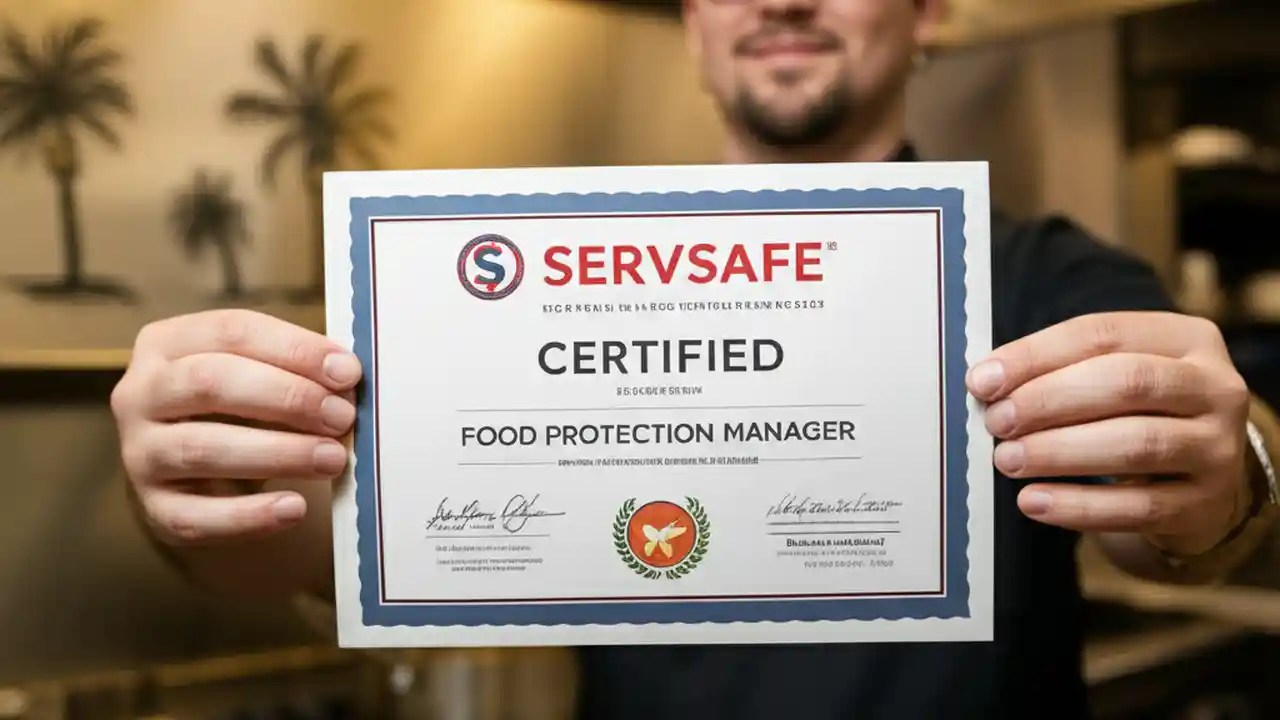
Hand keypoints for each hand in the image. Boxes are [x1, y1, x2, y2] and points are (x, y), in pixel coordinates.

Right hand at [111, 309, 361, 546]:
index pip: (231, 332)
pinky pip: (197, 516)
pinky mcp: (154, 508)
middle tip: (342, 416)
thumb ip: (295, 368)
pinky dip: (249, 516)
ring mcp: (140, 453)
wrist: (198, 470)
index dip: (294, 350)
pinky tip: (294, 508)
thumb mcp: (258, 372)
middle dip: (286, 398)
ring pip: (202, 449)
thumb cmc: (239, 406)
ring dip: (278, 454)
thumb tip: (346, 376)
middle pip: (210, 383)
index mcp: (167, 344)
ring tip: (332, 459)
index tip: (347, 372)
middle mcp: (140, 394)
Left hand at [966, 311, 1251, 556]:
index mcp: (1186, 339)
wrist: (1199, 485)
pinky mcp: (1205, 506)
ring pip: (1136, 444)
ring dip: (1060, 451)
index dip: (1036, 355)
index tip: (983, 380)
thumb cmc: (1137, 417)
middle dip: (1050, 401)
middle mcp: (1214, 388)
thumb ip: (1060, 371)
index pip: (1102, 335)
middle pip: (1127, 383)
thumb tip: (986, 382)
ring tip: (1007, 459)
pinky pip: (1138, 508)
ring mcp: (1217, 449)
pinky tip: (1034, 501)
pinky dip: (1079, 506)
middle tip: (997, 421)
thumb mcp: (1113, 379)